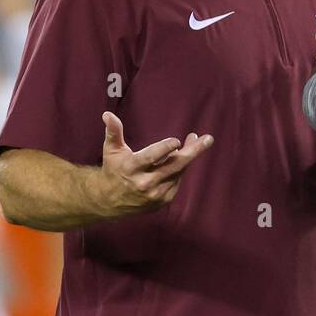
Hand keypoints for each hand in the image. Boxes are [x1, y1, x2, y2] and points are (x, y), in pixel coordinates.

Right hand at [95, 111, 212, 217]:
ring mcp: (155, 194)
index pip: (151, 158)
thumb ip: (113, 132)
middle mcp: (144, 183)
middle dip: (193, 151)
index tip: (177, 140)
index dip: (165, 149)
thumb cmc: (113, 169)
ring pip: (178, 172)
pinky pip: (177, 180)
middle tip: (208, 139)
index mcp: (131, 169)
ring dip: (189, 156)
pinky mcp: (163, 200)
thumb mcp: (111, 150)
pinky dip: (181, 167)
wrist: (110, 200)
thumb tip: (108, 114)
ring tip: (199, 141)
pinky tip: (183, 156)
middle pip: (173, 166)